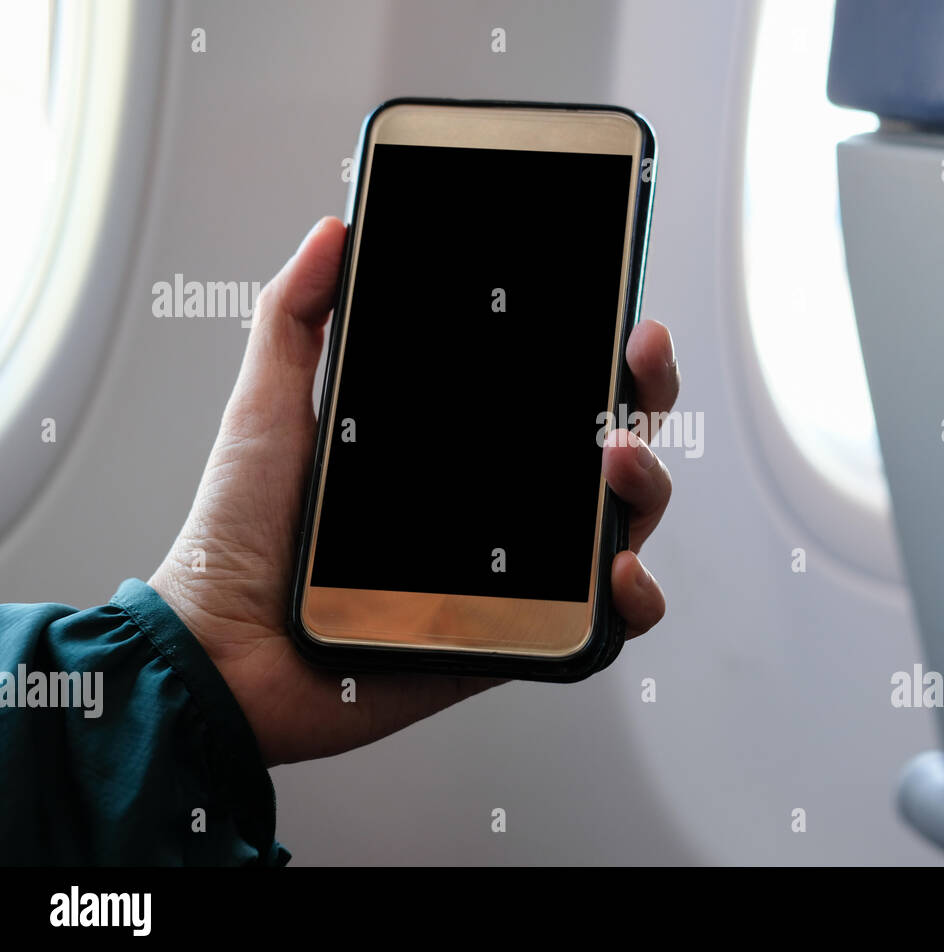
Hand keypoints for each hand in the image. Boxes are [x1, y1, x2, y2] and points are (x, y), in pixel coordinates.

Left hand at [148, 217, 677, 765]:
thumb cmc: (237, 540)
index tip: (619, 309)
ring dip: (644, 484)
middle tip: (635, 356)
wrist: (219, 650)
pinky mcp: (517, 636)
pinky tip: (616, 571)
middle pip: (610, 444)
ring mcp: (517, 571)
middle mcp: (501, 504)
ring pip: (622, 522)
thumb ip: (296, 317)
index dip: (603, 350)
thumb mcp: (269, 410)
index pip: (555, 390)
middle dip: (646, 393)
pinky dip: (635, 597)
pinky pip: (604, 623)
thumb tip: (332, 231)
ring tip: (614, 459)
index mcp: (458, 446)